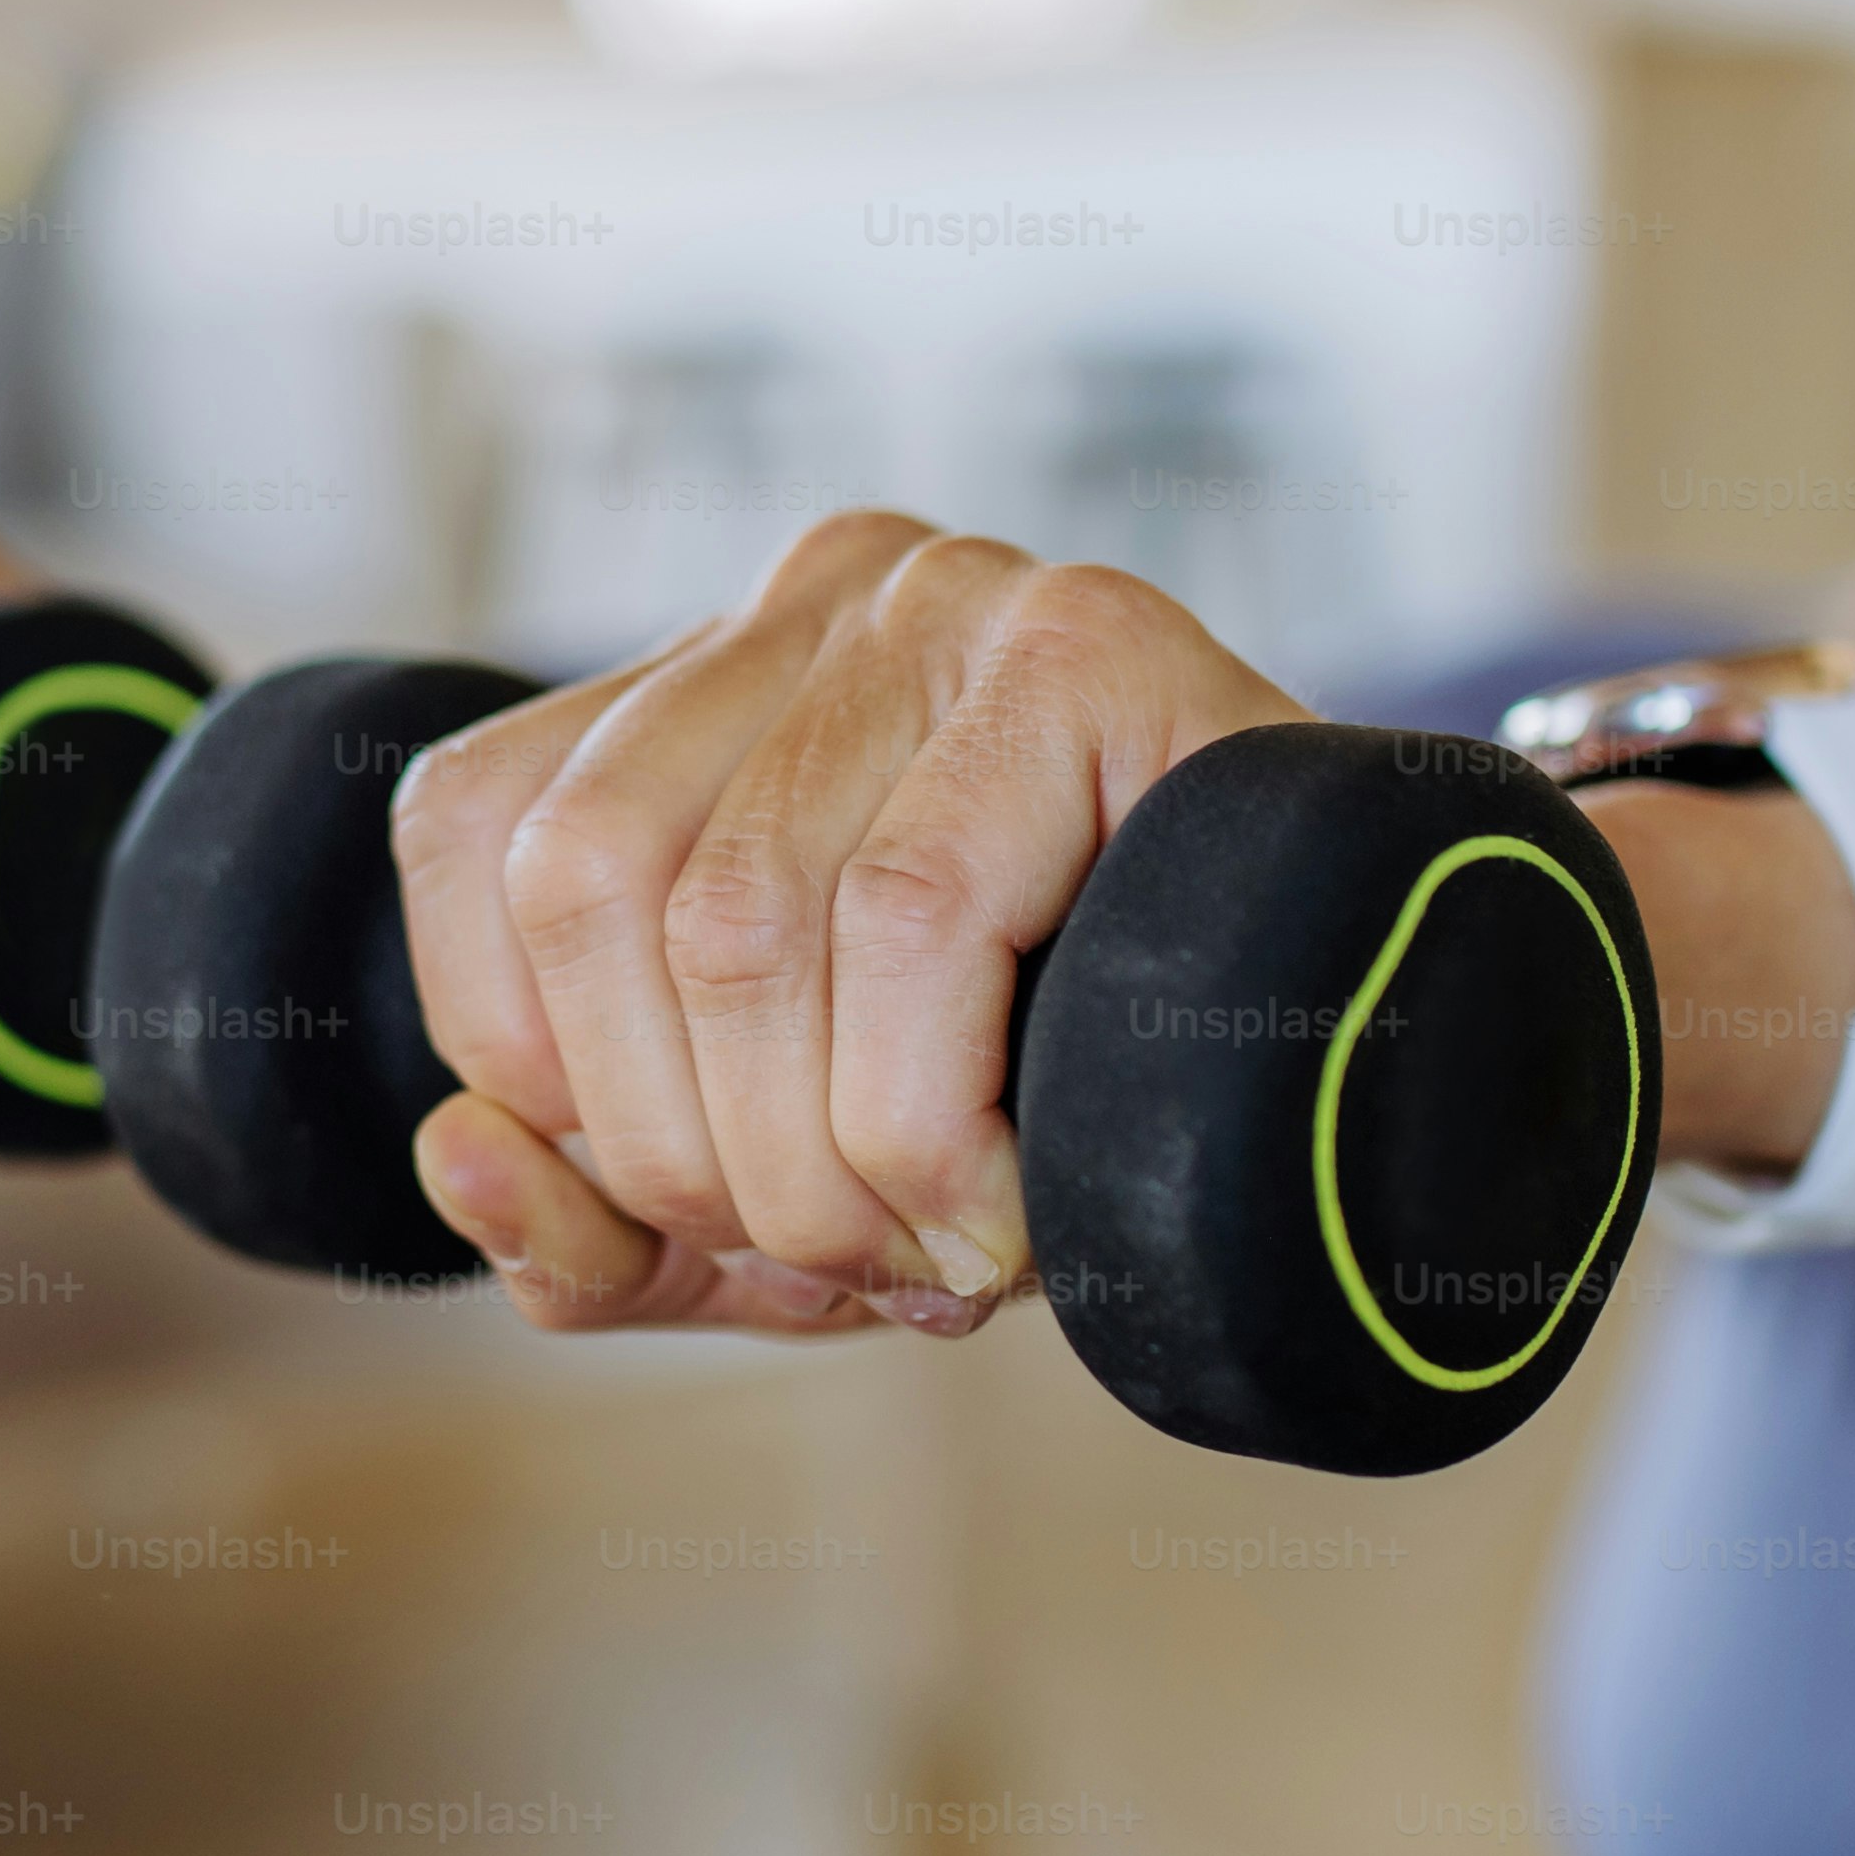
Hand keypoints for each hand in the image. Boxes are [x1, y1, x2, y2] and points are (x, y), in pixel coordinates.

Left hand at [385, 513, 1307, 1335]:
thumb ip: (595, 1217)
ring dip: (814, 1168)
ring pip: (737, 916)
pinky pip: (915, 915)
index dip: (545, 1072)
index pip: (478, 842)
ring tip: (936, 1251)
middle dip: (691, 1151)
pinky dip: (924, 1124)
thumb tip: (453, 1158)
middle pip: (592, 887)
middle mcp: (818, 591)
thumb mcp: (790, 1188)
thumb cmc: (1076, 1102)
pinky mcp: (1097, 641)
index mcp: (705, 674)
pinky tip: (1005, 1209)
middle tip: (847, 1264)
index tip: (702, 1209)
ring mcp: (959, 597)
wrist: (1401, 1053)